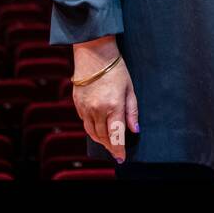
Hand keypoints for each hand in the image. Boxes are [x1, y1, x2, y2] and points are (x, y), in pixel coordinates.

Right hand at [71, 35, 138, 162]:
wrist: (94, 55)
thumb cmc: (116, 70)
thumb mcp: (129, 89)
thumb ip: (132, 111)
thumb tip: (135, 129)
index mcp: (113, 106)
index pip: (116, 135)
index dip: (119, 148)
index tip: (121, 157)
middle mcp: (97, 109)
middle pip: (103, 136)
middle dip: (110, 146)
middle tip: (116, 152)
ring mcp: (85, 107)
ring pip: (92, 132)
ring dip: (101, 140)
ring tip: (108, 144)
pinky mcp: (78, 104)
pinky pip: (84, 123)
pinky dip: (92, 130)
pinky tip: (98, 130)